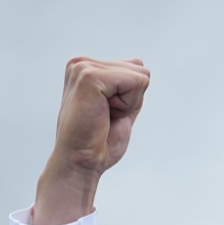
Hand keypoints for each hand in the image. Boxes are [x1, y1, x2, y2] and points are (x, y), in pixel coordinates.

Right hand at [34, 57, 149, 224]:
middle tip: (107, 116)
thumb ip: (127, 87)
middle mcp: (81, 63)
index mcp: (85, 67)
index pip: (135, 68)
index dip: (132, 96)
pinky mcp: (89, 77)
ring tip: (104, 115)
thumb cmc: (98, 141)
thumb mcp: (119, 107)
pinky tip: (105, 114)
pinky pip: (136, 82)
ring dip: (129, 103)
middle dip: (132, 98)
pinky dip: (128, 105)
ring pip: (140, 76)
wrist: (81, 161)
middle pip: (140, 69)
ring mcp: (83, 67)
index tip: (108, 112)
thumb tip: (142, 68)